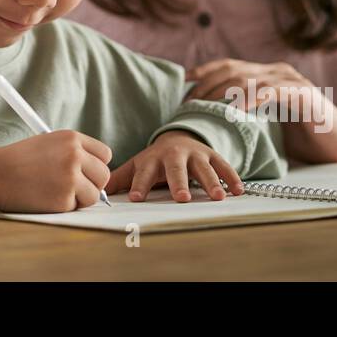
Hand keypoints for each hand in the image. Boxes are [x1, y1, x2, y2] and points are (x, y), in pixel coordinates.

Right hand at [0, 130, 111, 212]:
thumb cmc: (17, 159)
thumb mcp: (48, 143)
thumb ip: (72, 152)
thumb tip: (93, 170)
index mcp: (72, 138)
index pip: (105, 154)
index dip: (96, 165)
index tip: (86, 171)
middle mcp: (75, 155)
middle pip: (104, 175)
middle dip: (92, 184)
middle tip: (75, 188)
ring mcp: (71, 178)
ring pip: (94, 195)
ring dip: (80, 198)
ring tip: (58, 192)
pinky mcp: (64, 199)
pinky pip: (76, 207)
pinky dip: (64, 207)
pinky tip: (47, 198)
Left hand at [105, 130, 243, 201]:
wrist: (177, 138)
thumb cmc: (154, 160)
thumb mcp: (137, 165)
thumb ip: (120, 180)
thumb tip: (98, 193)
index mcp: (152, 160)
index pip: (143, 173)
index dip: (139, 184)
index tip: (136, 198)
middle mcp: (173, 156)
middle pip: (175, 169)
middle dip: (179, 182)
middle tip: (181, 198)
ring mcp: (194, 154)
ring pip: (203, 168)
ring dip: (211, 182)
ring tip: (217, 197)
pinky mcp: (212, 155)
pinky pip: (223, 166)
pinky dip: (231, 177)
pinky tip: (238, 190)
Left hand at [185, 58, 336, 163]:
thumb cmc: (305, 138)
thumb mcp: (267, 125)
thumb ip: (246, 116)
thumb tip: (209, 123)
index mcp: (267, 76)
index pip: (228, 67)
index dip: (203, 73)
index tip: (181, 86)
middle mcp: (277, 72)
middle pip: (231, 70)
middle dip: (205, 85)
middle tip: (187, 103)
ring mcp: (291, 81)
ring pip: (247, 78)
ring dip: (221, 93)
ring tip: (202, 108)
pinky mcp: (304, 94)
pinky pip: (272, 91)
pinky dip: (251, 98)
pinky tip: (235, 109)